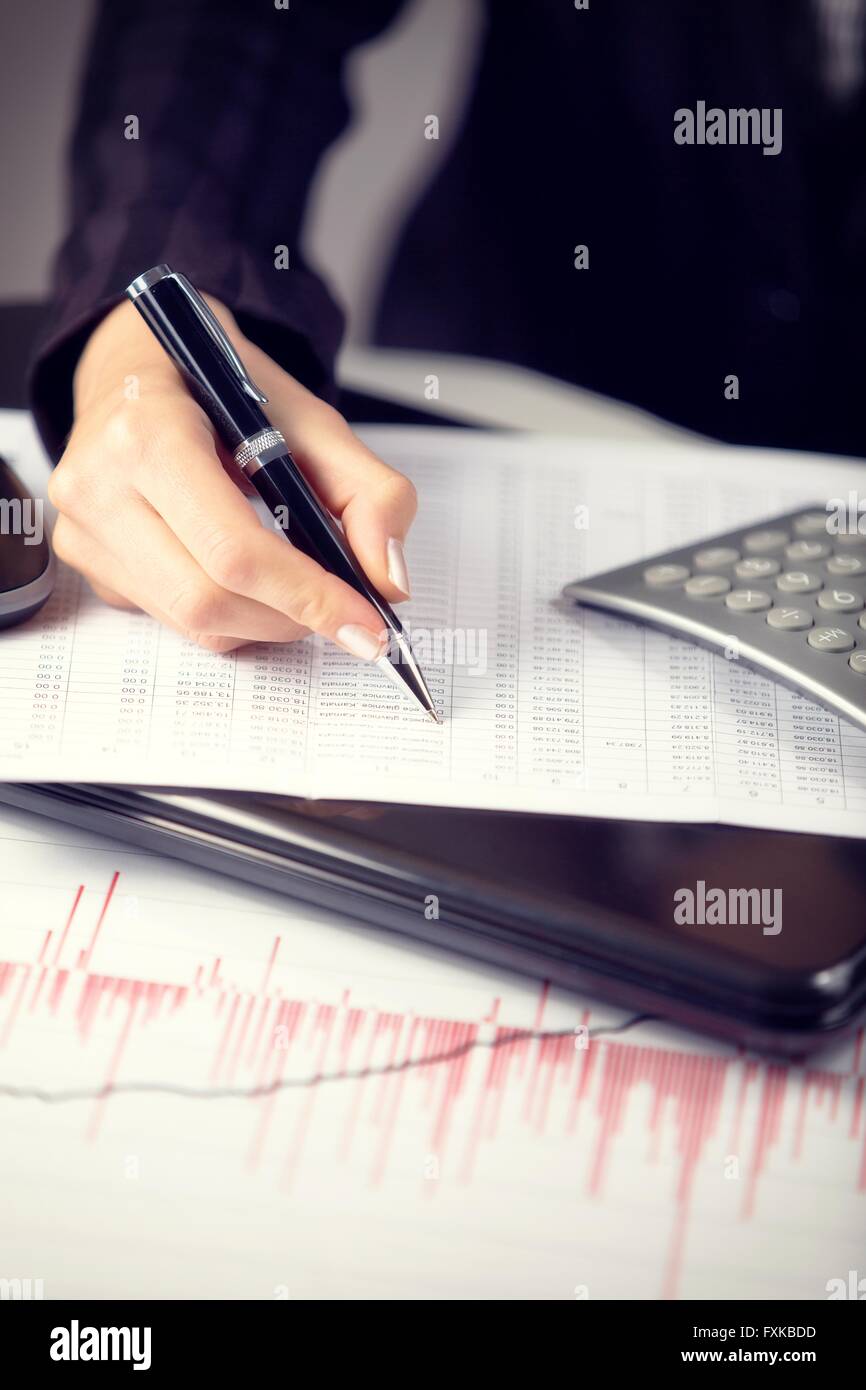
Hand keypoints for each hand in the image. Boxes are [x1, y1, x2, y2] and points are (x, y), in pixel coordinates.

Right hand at [49, 297, 416, 654]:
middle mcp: (97, 485)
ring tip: (298, 590)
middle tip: (342, 613)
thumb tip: (388, 581)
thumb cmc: (220, 387)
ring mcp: (82, 530)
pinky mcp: (85, 561)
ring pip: (192, 623)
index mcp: (148, 432)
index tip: (367, 625)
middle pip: (208, 600)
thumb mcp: (309, 418)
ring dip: (264, 623)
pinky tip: (246, 575)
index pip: (233, 549)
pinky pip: (172, 619)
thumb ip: (369, 492)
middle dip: (290, 619)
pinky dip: (228, 615)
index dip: (308, 597)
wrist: (137, 363)